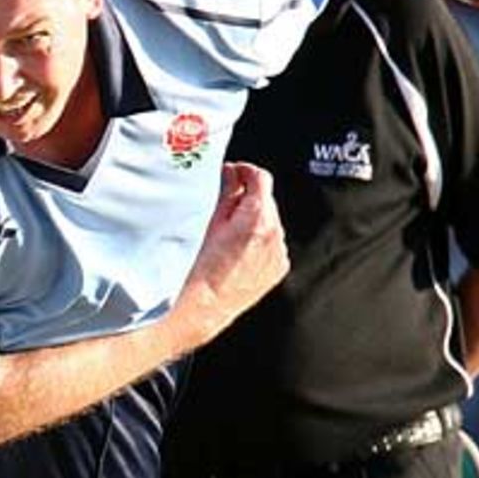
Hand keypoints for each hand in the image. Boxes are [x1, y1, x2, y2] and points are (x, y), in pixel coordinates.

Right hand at [175, 162, 288, 343]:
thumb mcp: (209, 221)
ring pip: (270, 222)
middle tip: (225, 209)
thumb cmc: (200, 268)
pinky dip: (260, 242)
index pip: (261, 178)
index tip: (235, 174)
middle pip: (266, 200)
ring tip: (230, 237)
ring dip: (254, 222)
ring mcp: (278, 252)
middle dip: (248, 200)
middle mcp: (273, 234)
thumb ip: (226, 191)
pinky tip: (239, 253)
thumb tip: (232, 175)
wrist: (204, 306)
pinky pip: (272, 244)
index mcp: (256, 218)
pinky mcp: (278, 268)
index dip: (245, 172)